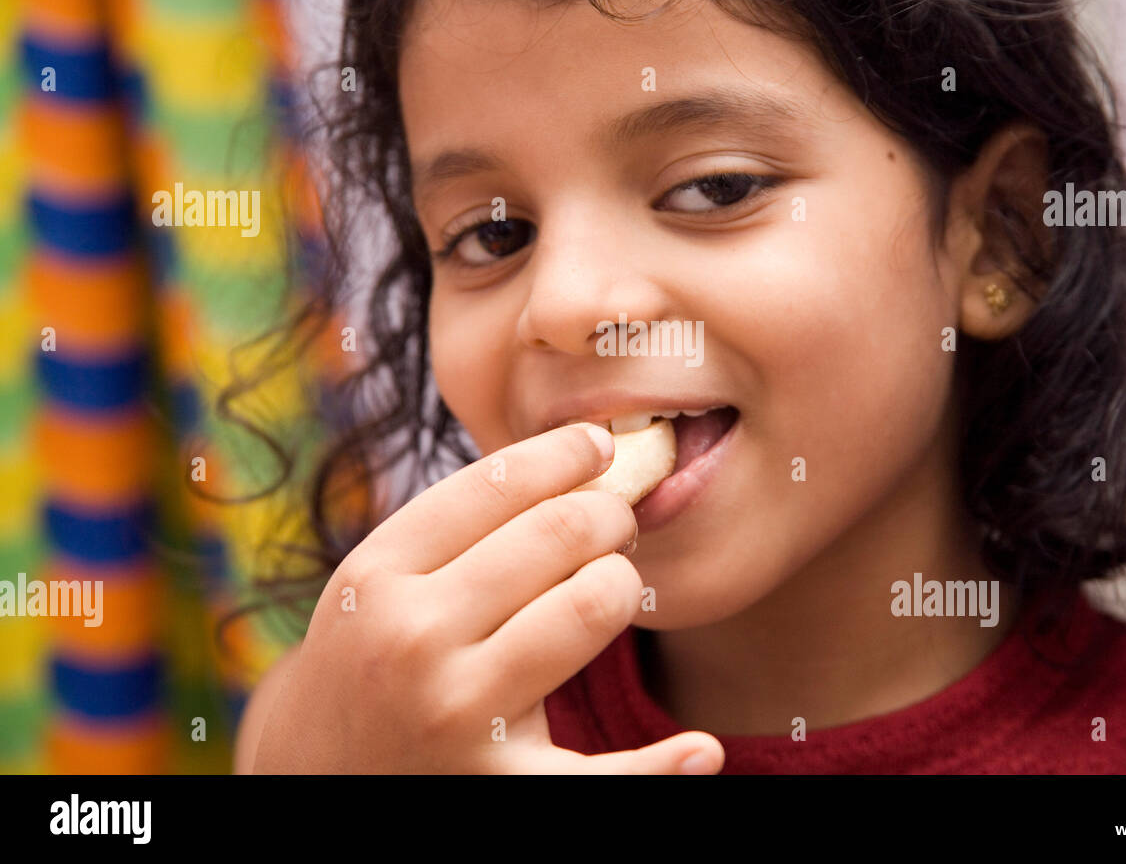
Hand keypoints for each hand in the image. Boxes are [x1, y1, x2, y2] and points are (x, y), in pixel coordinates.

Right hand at [252, 423, 725, 773]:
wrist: (313, 781)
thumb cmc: (367, 663)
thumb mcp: (376, 585)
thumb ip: (454, 527)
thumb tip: (577, 456)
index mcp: (378, 575)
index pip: (496, 483)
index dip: (564, 453)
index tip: (599, 446)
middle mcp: (413, 640)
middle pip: (560, 532)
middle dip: (606, 514)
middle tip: (613, 521)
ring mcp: (457, 717)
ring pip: (594, 604)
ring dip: (620, 585)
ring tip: (608, 589)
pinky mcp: (500, 793)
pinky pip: (602, 778)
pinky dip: (659, 767)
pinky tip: (697, 752)